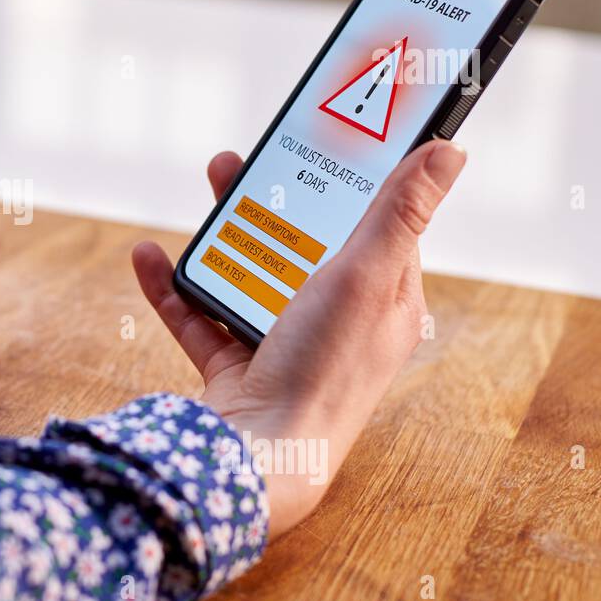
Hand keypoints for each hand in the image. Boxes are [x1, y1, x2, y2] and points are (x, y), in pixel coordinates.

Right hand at [132, 139, 466, 537]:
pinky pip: (198, 315)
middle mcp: (334, 325)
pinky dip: (173, 286)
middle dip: (272, 201)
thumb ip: (400, 214)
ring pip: (248, 275)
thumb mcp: (365, 278)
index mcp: (380, 304)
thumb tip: (449, 150)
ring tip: (207, 188)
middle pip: (302, 246)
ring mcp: (280, 346)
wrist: (258, 458)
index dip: (349, 185)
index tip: (326, 143)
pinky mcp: (232, 367)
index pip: (374, 231)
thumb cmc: (323, 370)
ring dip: (222, 234)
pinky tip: (150, 255)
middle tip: (246, 159)